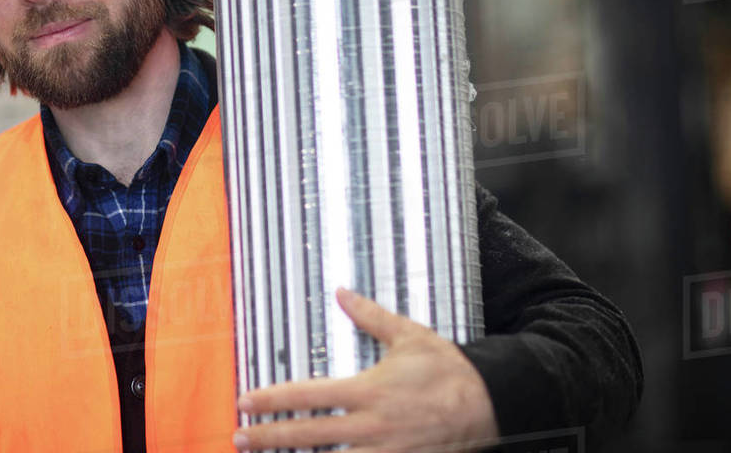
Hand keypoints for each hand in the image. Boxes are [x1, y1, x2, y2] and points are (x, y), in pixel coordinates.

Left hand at [233, 287, 498, 451]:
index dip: (272, 399)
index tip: (245, 401)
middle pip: (308, 436)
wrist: (491, 405)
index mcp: (369, 391)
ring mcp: (385, 452)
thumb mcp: (409, 336)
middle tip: (238, 437)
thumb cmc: (448, 370)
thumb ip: (371, 317)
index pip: (308, 395)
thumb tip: (342, 293)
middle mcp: (372, 426)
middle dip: (269, 437)